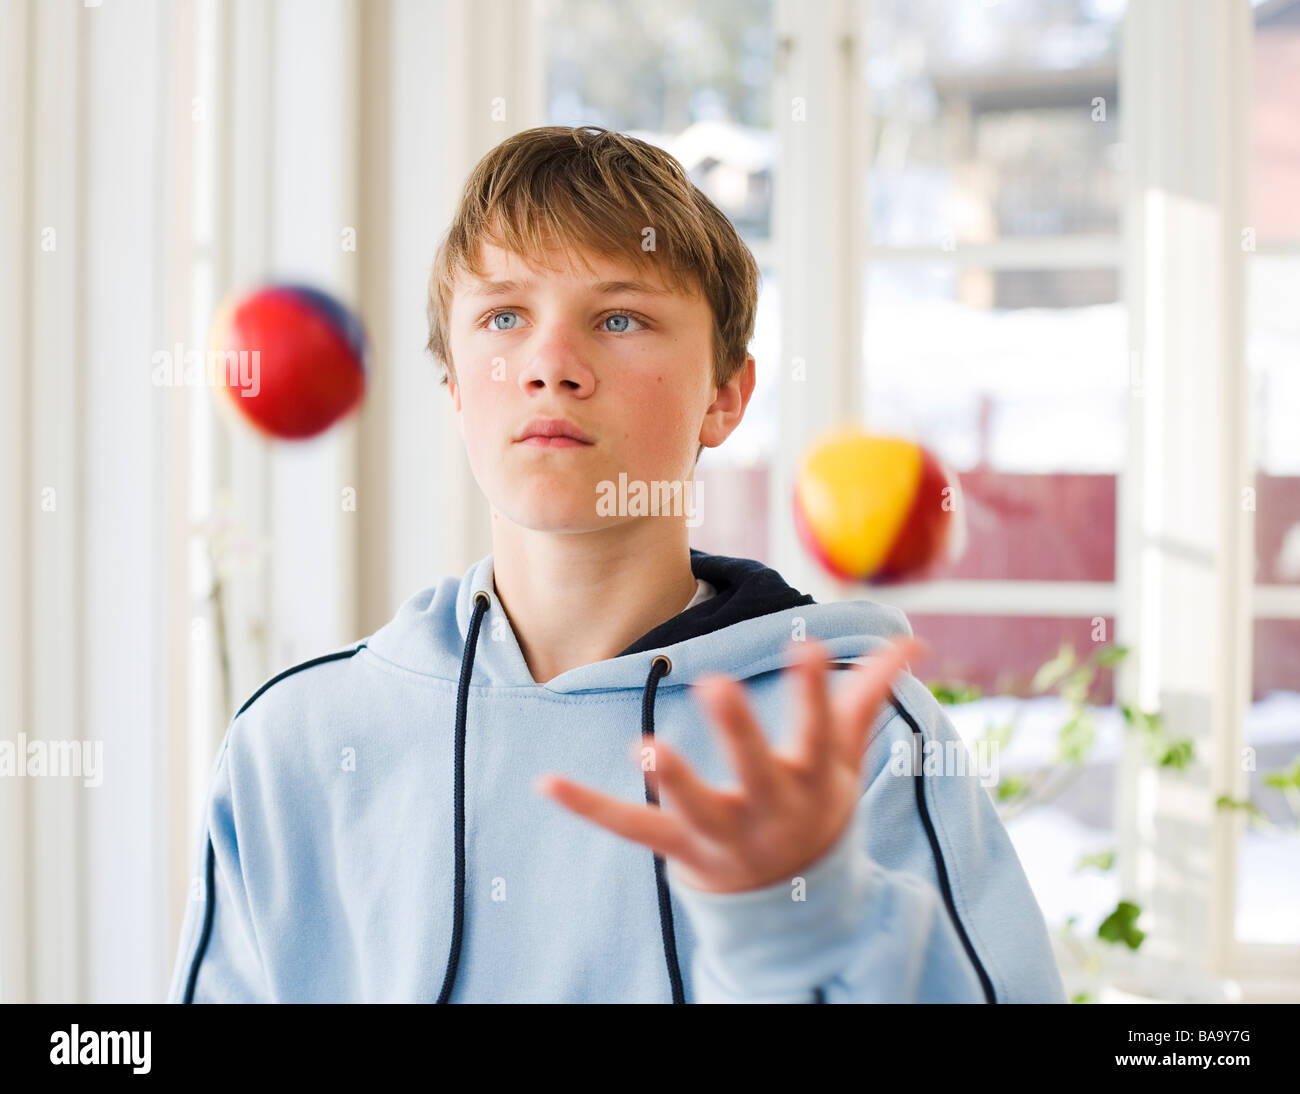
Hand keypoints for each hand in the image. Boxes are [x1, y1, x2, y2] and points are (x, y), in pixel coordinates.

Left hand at [533, 635, 927, 893]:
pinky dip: (590, 807)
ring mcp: (722, 836)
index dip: (813, 692)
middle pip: (756, 772)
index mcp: (812, 783)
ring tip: (643, 744)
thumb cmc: (814, 807)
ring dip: (672, 780)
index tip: (805, 644)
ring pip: (694, 809)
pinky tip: (547, 782)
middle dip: (738, 733)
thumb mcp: (843, 760)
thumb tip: (911, 640)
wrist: (788, 902)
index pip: (818, 734)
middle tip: (715, 685)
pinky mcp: (680, 850)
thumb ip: (866, 697)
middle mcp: (769, 813)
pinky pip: (632, 829)